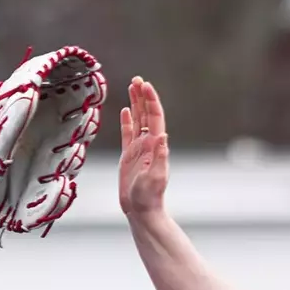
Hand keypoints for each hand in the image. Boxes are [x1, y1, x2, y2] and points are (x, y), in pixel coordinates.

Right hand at [119, 76, 169, 217]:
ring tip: (132, 86)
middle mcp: (148, 144)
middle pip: (146, 114)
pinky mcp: (128, 156)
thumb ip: (160, 157)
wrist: (140, 211)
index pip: (154, 117)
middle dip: (142, 96)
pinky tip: (126, 110)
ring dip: (135, 103)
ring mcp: (138, 149)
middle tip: (137, 79)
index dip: (150, 100)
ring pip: (137, 120)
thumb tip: (162, 136)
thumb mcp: (156, 177)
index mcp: (155, 146)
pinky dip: (127, 121)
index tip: (145, 85)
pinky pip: (128, 133)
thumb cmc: (149, 197)